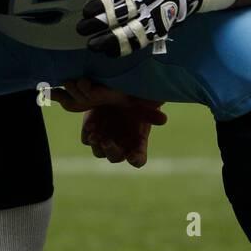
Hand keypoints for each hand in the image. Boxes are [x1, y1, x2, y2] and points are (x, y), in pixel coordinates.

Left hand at [50, 80, 166, 167]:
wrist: (112, 90)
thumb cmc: (133, 99)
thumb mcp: (143, 104)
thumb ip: (151, 113)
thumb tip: (164, 119)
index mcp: (136, 144)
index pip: (138, 160)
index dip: (136, 159)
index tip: (132, 156)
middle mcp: (120, 147)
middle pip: (115, 157)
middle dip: (111, 150)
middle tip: (107, 141)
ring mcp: (103, 142)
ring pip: (99, 152)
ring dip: (97, 145)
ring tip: (95, 135)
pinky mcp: (90, 134)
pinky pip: (87, 140)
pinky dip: (88, 134)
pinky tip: (91, 125)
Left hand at [76, 0, 203, 56]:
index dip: (101, 5)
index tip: (86, 12)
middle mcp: (145, 2)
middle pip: (120, 16)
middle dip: (99, 24)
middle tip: (81, 29)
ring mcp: (153, 18)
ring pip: (130, 32)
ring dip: (110, 41)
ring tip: (92, 46)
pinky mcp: (158, 30)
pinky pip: (141, 42)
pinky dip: (125, 48)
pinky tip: (109, 52)